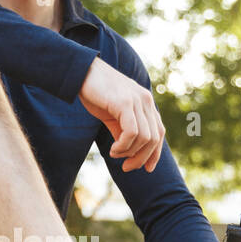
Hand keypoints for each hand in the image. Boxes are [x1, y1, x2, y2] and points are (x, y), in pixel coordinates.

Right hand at [79, 56, 165, 172]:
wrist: (81, 73)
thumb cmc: (96, 93)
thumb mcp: (114, 115)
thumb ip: (124, 130)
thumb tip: (131, 152)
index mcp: (146, 103)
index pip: (159, 132)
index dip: (155, 153)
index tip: (146, 169)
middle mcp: (146, 101)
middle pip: (154, 138)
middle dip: (141, 158)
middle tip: (125, 167)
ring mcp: (137, 100)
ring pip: (144, 138)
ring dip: (129, 152)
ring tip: (114, 153)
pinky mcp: (125, 102)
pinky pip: (132, 132)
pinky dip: (124, 146)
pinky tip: (113, 149)